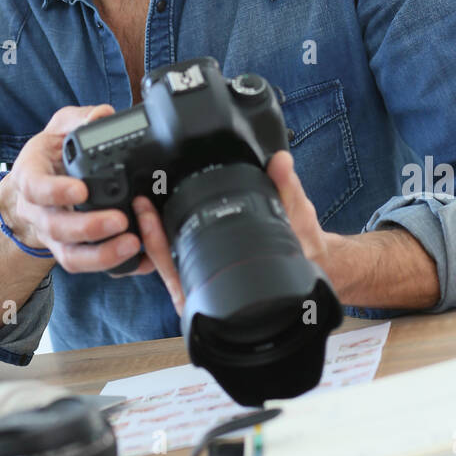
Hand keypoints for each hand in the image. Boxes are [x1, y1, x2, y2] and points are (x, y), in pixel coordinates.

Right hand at [0, 104, 142, 271]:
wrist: (37, 184)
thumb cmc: (50, 154)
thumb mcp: (60, 128)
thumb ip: (80, 119)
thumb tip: (102, 115)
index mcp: (30, 176)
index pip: (35, 187)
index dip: (56, 192)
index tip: (81, 190)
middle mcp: (38, 211)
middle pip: (56, 228)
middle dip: (88, 228)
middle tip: (120, 220)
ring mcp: (53, 236)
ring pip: (70, 256)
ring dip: (101, 255)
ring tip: (133, 244)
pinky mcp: (71, 251)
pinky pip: (88, 266)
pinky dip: (114, 266)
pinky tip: (140, 259)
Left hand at [119, 151, 338, 318]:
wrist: (316, 266)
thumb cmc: (305, 252)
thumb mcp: (300, 219)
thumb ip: (287, 190)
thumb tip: (279, 161)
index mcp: (227, 293)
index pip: (180, 273)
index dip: (159, 246)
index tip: (149, 215)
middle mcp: (213, 292)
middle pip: (167, 267)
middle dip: (149, 234)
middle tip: (140, 203)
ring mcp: (208, 281)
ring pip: (170, 264)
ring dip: (154, 235)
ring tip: (143, 204)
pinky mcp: (210, 269)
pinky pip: (182, 257)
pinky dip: (169, 237)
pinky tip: (160, 215)